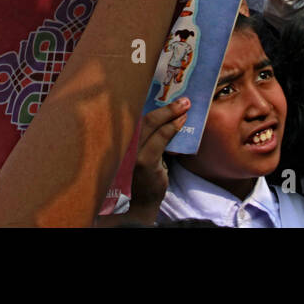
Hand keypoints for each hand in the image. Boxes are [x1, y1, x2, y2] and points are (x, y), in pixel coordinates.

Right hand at [129, 98, 190, 217]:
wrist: (136, 205)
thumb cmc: (139, 178)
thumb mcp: (138, 154)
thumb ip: (146, 138)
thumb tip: (165, 118)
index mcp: (119, 140)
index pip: (134, 117)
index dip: (150, 104)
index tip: (167, 98)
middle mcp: (121, 144)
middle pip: (143, 117)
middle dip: (165, 107)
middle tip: (182, 100)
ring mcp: (130, 152)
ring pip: (151, 124)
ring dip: (170, 114)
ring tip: (184, 107)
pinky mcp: (142, 161)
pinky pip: (160, 138)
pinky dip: (171, 128)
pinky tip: (180, 122)